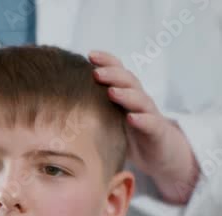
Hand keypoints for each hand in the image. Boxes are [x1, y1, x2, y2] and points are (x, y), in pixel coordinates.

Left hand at [88, 50, 199, 204]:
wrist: (159, 153)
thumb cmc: (129, 133)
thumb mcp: (109, 117)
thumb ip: (92, 106)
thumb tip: (62, 100)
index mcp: (126, 93)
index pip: (118, 71)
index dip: (106, 61)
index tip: (89, 55)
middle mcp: (138, 99)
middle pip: (128, 80)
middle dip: (112, 74)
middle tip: (96, 72)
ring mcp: (149, 114)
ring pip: (140, 99)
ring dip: (125, 94)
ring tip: (111, 92)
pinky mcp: (157, 132)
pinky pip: (151, 123)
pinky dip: (141, 119)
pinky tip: (131, 118)